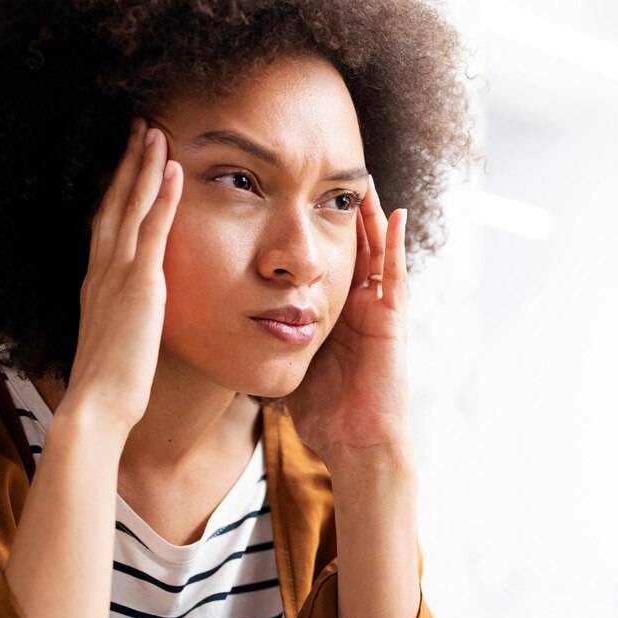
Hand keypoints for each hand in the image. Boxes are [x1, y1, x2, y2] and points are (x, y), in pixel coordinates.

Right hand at [64, 119, 181, 430]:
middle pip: (113, 203)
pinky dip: (162, 197)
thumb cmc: (109, 386)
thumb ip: (122, 321)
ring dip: (144, 166)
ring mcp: (117, 275)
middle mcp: (101, 271)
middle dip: (126, 163)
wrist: (97, 407)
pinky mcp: (139, 285)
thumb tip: (132, 319)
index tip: (124, 161)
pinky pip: (153, 230)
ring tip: (156, 131)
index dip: (113, 188)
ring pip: (130, 206)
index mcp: (96, 283)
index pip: (104, 223)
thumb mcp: (115, 342)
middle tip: (138, 127)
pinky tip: (174, 169)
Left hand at [284, 176, 411, 469]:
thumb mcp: (284, 361)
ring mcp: (377, 310)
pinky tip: (395, 213)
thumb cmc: (321, 413)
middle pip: (350, 246)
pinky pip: (395, 275)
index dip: (310, 229)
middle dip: (341, 212)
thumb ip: (262, 337)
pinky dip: (396, 244)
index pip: (320, 260)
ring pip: (375, 251)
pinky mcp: (392, 321)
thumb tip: (221, 323)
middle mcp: (356, 306)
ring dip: (370, 216)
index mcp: (332, 313)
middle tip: (330, 174)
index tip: (290, 197)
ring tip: (363, 179)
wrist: (353, 443)